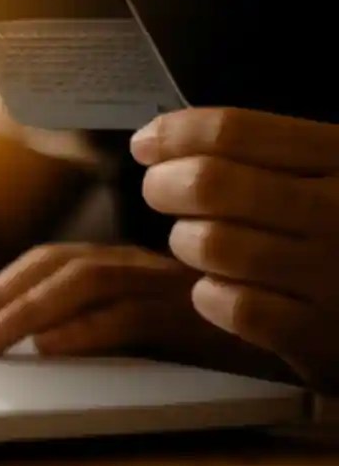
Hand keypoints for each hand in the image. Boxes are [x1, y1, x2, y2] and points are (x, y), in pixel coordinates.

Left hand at [0, 243, 279, 369]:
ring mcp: (165, 285)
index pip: (41, 266)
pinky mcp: (191, 313)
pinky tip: (51, 349)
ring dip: (23, 314)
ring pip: (82, 283)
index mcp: (119, 267)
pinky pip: (133, 315)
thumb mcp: (136, 337)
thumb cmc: (207, 340)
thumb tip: (31, 349)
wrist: (288, 331)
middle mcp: (136, 267)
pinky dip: (88, 330)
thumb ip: (90, 331)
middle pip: (50, 267)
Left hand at [135, 107, 338, 390]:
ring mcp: (331, 274)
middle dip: (164, 186)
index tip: (144, 144)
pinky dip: (211, 295)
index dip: (173, 135)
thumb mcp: (335, 174)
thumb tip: (164, 137)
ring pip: (211, 244)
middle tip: (161, 192)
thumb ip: (266, 153)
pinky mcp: (318, 334)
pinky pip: (230, 305)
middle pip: (209, 184)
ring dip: (186, 242)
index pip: (234, 131)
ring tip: (197, 243)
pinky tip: (224, 289)